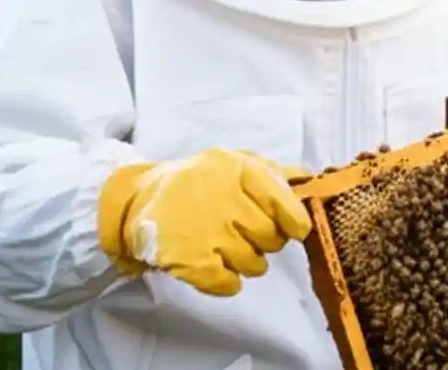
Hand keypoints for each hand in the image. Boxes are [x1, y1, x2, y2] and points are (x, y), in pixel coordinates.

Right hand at [97, 148, 312, 295]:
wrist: (138, 202)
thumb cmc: (197, 183)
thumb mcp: (233, 163)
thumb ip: (272, 173)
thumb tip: (309, 180)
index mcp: (235, 169)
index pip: (281, 200)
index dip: (295, 219)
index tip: (296, 229)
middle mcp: (221, 198)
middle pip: (271, 237)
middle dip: (267, 240)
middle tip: (249, 233)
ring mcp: (203, 231)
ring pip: (254, 264)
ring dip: (248, 261)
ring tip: (227, 245)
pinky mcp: (188, 261)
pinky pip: (229, 284)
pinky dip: (228, 280)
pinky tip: (214, 264)